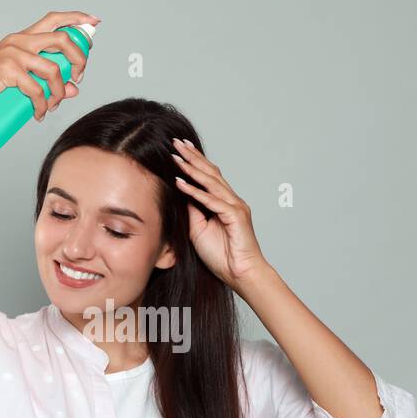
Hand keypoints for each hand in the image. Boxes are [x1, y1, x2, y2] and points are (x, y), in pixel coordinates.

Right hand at [0, 10, 99, 121]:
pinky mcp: (8, 71)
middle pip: (62, 39)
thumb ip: (46, 81)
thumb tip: (73, 89)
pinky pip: (37, 89)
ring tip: (53, 105)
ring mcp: (14, 54)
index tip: (93, 22)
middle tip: (79, 77)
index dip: (76, 18)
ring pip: (53, 70)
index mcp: (23, 37)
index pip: (54, 19)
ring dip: (59, 92)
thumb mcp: (20, 80)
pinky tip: (39, 114)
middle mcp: (20, 40)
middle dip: (79, 58)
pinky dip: (42, 105)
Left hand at [171, 137, 269, 290]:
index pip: (208, 177)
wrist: (240, 274)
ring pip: (211, 182)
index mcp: (224, 203)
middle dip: (193, 157)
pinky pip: (211, 201)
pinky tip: (181, 182)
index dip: (195, 162)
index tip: (179, 150)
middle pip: (210, 173)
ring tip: (176, 157)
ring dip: (192, 168)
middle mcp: (232, 200)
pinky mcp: (235, 216)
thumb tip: (180, 193)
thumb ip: (192, 211)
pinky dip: (195, 191)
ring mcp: (235, 206)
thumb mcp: (198, 230)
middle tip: (176, 142)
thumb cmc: (222, 256)